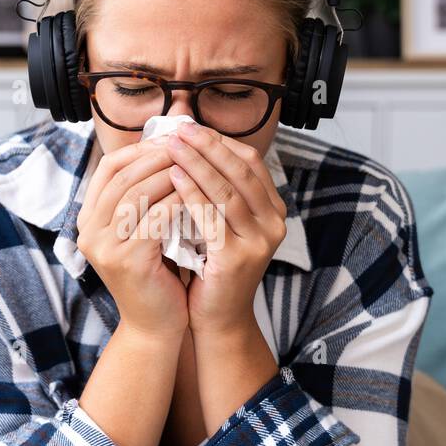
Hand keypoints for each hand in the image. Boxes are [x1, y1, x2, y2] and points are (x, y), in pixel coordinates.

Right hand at [76, 138, 188, 337]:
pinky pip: (156, 218)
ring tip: (198, 165)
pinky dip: (179, 201)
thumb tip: (170, 145)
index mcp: (89, 218)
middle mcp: (89, 230)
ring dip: (171, 174)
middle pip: (124, 175)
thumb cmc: (157, 273)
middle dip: (160, 156)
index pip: (110, 166)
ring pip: (138, 193)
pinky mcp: (127, 260)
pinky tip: (200, 196)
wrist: (156, 327)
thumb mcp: (144, 229)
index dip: (142, 148)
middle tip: (191, 145)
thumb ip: (146, 195)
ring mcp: (104, 246)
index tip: (174, 138)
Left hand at [165, 121, 287, 335]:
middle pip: (240, 171)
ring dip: (196, 164)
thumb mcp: (221, 223)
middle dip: (207, 146)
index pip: (250, 161)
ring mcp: (260, 241)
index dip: (220, 142)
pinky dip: (191, 194)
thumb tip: (190, 143)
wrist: (218, 318)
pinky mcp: (238, 258)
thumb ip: (216, 190)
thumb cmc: (212, 266)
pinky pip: (212, 218)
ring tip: (171, 146)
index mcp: (273, 209)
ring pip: (227, 191)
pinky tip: (173, 178)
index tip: (189, 127)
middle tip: (178, 129)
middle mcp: (274, 223)